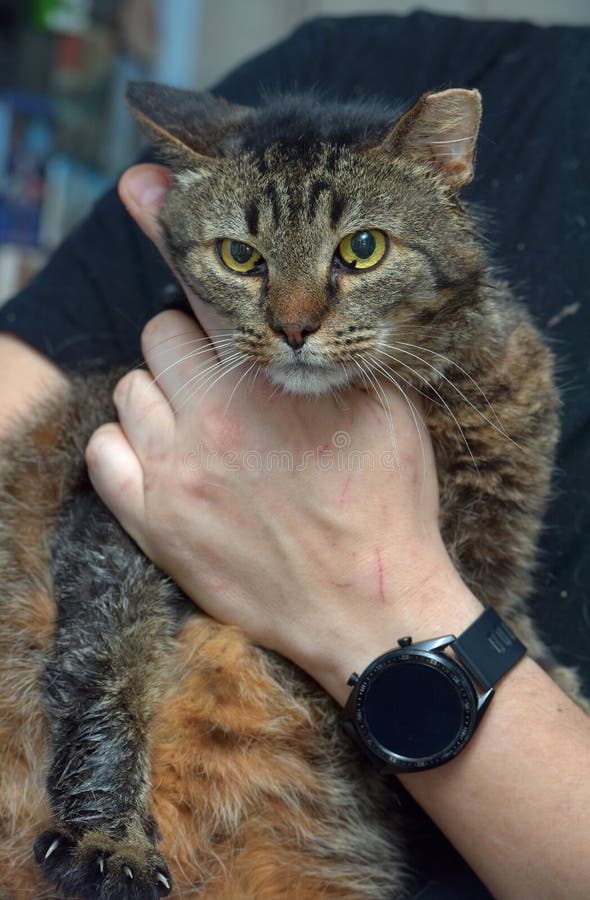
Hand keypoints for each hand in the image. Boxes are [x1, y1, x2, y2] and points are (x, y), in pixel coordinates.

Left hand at [86, 165, 481, 702]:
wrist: (372, 607)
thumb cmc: (387, 505)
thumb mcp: (382, 407)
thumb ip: (331, 347)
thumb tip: (299, 307)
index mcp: (269, 379)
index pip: (203, 286)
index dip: (177, 234)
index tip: (146, 191)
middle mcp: (213, 417)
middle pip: (159, 335)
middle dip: (189, 343)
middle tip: (222, 374)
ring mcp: (176, 473)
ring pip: (129, 389)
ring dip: (159, 395)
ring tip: (199, 423)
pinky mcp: (156, 526)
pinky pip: (104, 455)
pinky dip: (126, 446)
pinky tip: (162, 458)